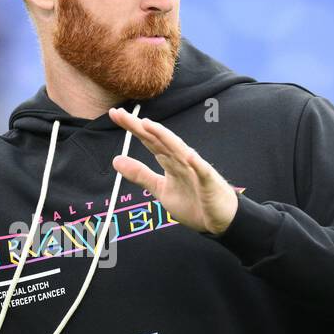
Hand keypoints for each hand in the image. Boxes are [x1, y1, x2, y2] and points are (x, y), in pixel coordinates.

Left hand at [109, 107, 238, 235]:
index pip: (149, 140)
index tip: (114, 115)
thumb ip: (140, 174)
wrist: (220, 220)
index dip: (132, 128)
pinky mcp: (209, 183)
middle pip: (159, 140)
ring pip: (179, 151)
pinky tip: (188, 156)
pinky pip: (203, 172)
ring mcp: (196, 170)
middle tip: (120, 113)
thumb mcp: (160, 188)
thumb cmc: (193, 202)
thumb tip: (116, 160)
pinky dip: (197, 164)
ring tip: (148, 125)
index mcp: (170, 161)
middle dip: (141, 127)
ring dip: (165, 138)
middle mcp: (182, 160)